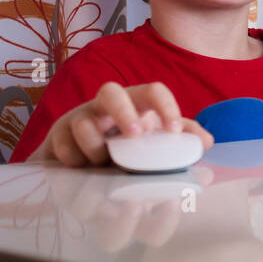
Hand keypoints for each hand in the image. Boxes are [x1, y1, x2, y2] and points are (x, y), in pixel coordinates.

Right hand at [37, 81, 215, 166]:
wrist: (82, 164)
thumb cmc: (126, 149)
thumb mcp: (155, 144)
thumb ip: (182, 141)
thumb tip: (206, 142)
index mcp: (135, 105)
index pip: (152, 91)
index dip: (165, 106)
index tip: (173, 131)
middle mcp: (106, 108)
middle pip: (110, 91)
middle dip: (123, 112)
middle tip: (135, 136)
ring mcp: (78, 121)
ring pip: (82, 123)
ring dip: (96, 147)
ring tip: (105, 164)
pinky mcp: (57, 139)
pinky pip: (61, 147)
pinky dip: (74, 162)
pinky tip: (82, 171)